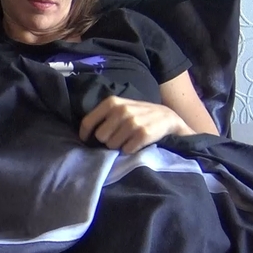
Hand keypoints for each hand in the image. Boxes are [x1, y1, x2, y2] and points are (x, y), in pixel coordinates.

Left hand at [78, 96, 193, 153]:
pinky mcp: (143, 134)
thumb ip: (104, 116)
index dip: (85, 134)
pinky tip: (136, 143)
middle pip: (100, 136)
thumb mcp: (121, 107)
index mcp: (112, 102)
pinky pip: (126, 150)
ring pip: (112, 145)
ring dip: (119, 146)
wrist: (167, 117)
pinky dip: (130, 150)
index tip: (86, 140)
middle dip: (107, 140)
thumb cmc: (139, 114)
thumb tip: (85, 133)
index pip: (88, 122)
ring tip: (128, 139)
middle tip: (117, 137)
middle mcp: (121, 110)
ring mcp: (133, 122)